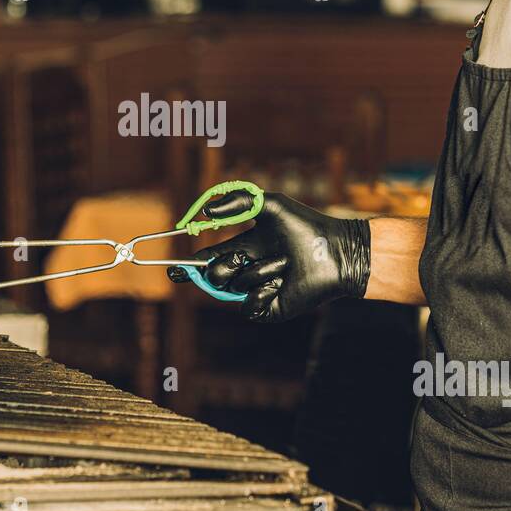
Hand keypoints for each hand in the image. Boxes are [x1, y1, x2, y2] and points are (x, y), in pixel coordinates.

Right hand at [168, 190, 369, 322]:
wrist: (335, 251)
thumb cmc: (306, 225)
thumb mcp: (270, 205)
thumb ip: (237, 202)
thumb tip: (205, 212)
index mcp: (245, 248)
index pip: (210, 258)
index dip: (191, 265)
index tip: (175, 270)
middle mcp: (250, 270)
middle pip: (216, 276)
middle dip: (222, 267)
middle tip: (242, 257)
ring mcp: (260, 290)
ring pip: (236, 287)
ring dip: (260, 271)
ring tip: (286, 264)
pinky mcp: (272, 309)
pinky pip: (250, 307)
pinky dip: (261, 292)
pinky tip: (279, 283)